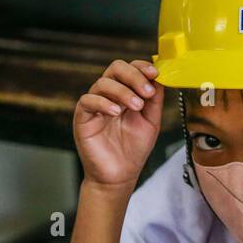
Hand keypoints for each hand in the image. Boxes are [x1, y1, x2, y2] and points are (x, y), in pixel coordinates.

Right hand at [73, 60, 163, 189]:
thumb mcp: (151, 122)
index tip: (155, 73)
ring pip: (102, 83)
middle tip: (147, 91)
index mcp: (126, 93)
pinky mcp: (83, 117)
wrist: (120, 175)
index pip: (130, 69)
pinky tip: (116, 112)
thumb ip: (155, 100)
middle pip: (115, 69)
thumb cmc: (134, 149)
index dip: (141, 67)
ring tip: (137, 106)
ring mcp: (95, 105)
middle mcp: (109, 95)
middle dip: (133, 75)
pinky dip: (103, 102)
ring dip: (123, 91)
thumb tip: (160, 77)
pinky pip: (88, 101)